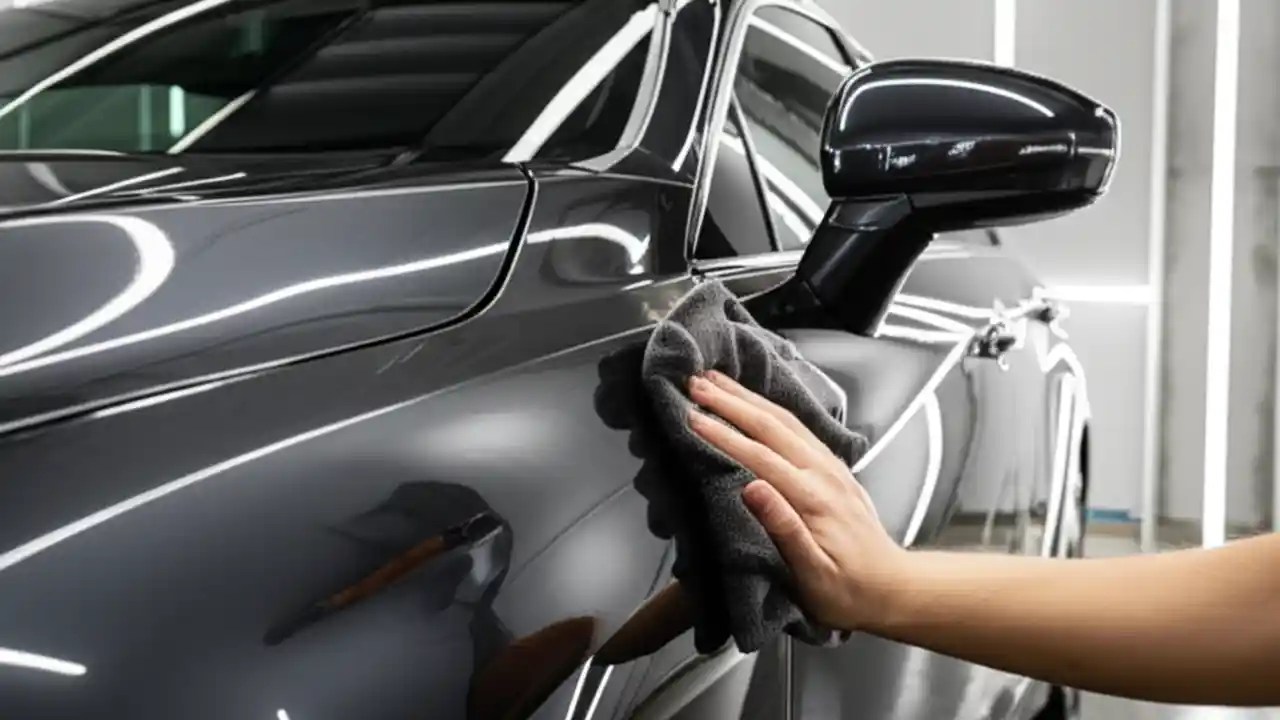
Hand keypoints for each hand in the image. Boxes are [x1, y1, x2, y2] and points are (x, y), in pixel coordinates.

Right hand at [686, 370, 907, 631]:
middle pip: (771, 425)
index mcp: (813, 497)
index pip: (759, 456)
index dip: (723, 434)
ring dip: (748, 397)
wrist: (894, 588)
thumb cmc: (847, 591)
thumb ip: (783, 528)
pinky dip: (770, 407)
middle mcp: (823, 471)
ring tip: (716, 380)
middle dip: (730, 401)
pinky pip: (798, 427)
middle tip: (694, 382)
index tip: (690, 417)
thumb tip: (750, 487)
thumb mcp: (812, 574)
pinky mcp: (834, 468)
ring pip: (785, 420)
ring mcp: (831, 466)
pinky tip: (756, 400)